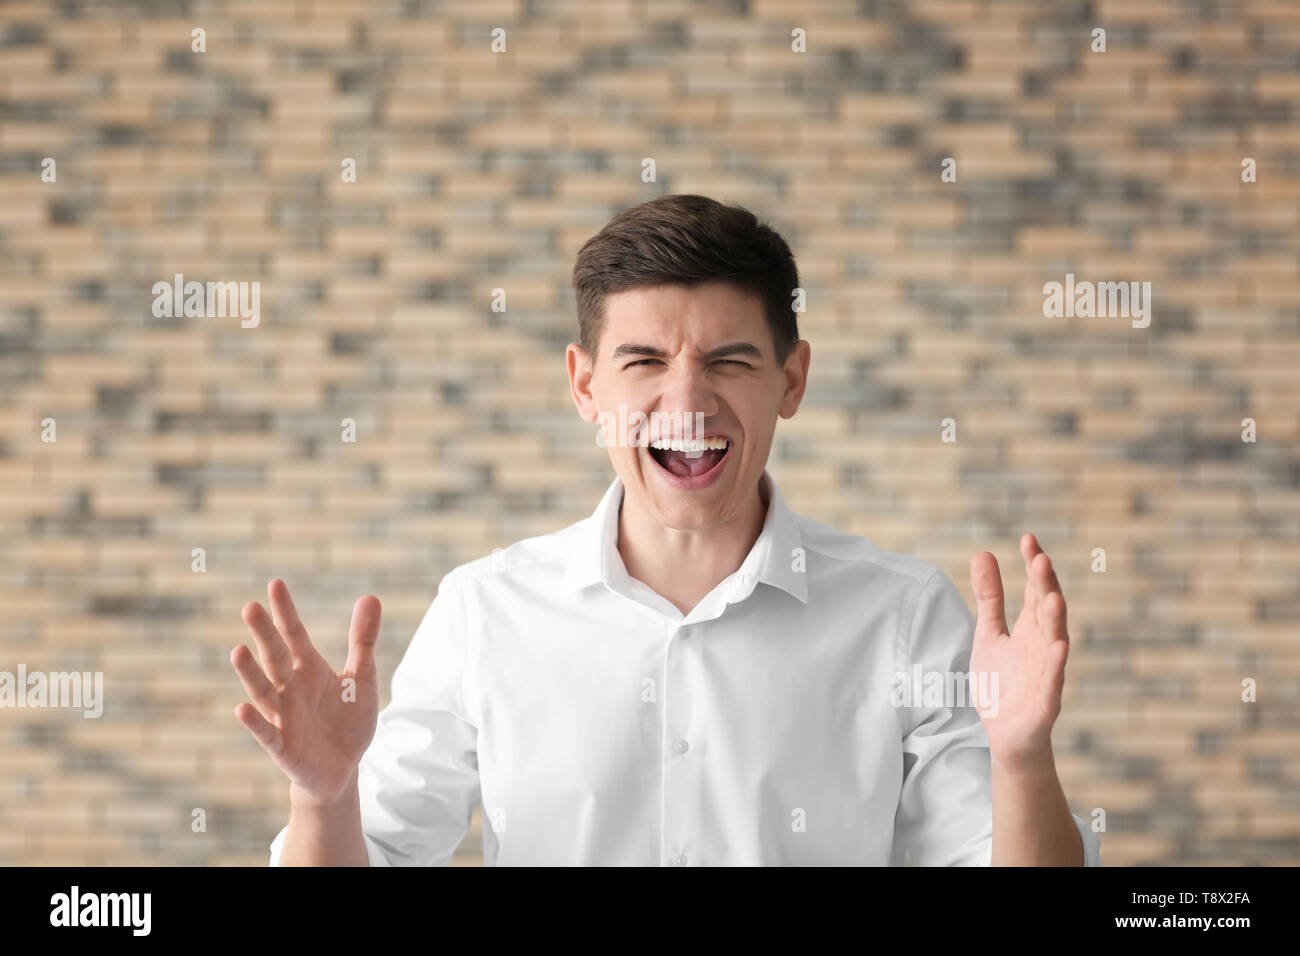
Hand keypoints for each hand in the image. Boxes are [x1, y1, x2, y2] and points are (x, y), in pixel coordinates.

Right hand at [231, 579, 381, 806]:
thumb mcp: (361, 677)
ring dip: (250, 674)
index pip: (294, 635)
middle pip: (274, 657)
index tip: (275, 584)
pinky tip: (242, 707)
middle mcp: (290, 689)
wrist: (343, 770)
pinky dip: (254, 722)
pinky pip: (267, 733)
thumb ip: (363, 640)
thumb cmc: (347, 721)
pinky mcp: (283, 747)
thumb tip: (370, 596)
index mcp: (308, 669)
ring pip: (263, 692)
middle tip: (251, 607)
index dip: (286, 612)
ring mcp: (283, 717)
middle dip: (264, 634)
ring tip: (237, 651)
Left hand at [968, 534, 1069, 774]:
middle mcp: (1042, 645)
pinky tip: (1059, 647)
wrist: (1005, 736)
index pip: (1034, 589)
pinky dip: (1056, 664)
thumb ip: (989, 597)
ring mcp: (1046, 671)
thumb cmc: (1002, 682)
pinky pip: (1053, 680)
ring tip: (1051, 596)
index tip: (1028, 538)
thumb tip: (983, 553)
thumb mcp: (988, 633)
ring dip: (1054, 620)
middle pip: (1046, 609)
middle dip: (1045, 585)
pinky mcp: (1045, 700)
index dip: (1033, 566)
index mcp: (1030, 628)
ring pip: (1054, 641)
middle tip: (1040, 558)